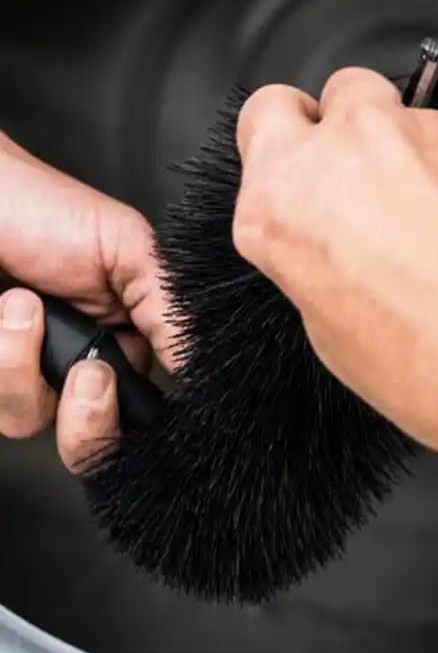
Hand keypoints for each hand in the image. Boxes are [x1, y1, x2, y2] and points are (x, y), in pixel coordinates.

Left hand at [0, 131, 176, 471]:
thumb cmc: (44, 209)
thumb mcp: (131, 251)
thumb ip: (171, 312)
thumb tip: (202, 367)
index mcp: (125, 346)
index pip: (145, 410)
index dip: (140, 418)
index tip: (128, 388)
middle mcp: (76, 368)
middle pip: (91, 444)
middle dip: (89, 418)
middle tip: (88, 372)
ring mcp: (24, 374)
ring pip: (30, 420)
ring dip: (24, 366)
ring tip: (23, 305)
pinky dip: (0, 355)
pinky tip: (4, 310)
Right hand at [234, 68, 437, 597]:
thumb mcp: (336, 336)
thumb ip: (319, 261)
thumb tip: (335, 251)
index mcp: (285, 199)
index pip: (263, 120)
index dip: (287, 145)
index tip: (302, 173)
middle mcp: (350, 151)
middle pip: (338, 93)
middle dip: (350, 131)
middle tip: (368, 193)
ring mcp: (423, 137)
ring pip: (403, 114)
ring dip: (413, 155)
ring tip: (434, 227)